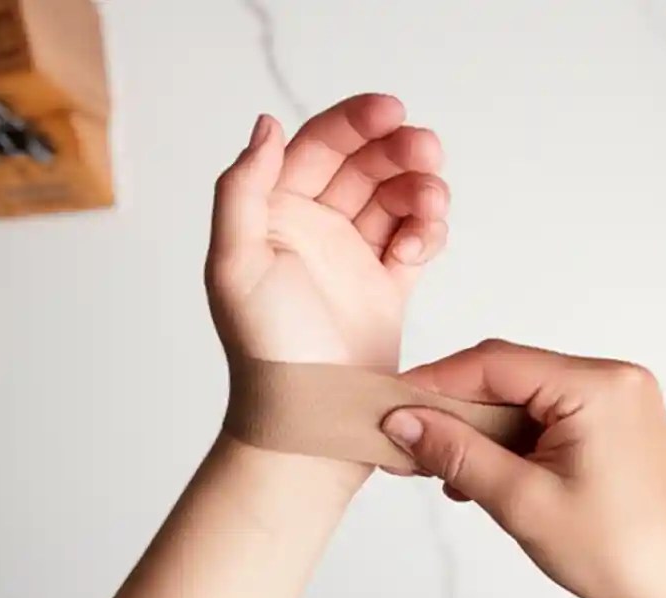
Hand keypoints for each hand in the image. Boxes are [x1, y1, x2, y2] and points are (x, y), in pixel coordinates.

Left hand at [206, 94, 449, 368]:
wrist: (309, 418)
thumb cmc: (266, 347)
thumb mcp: (235, 263)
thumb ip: (242, 188)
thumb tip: (267, 125)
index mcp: (274, 212)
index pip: (318, 146)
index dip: (355, 121)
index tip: (392, 111)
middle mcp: (313, 227)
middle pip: (366, 164)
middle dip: (399, 150)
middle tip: (427, 151)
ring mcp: (353, 255)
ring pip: (396, 197)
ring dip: (420, 190)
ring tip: (430, 206)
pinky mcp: (388, 285)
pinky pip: (416, 238)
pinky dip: (425, 232)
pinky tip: (415, 251)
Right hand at [379, 340, 665, 597]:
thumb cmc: (623, 552)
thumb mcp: (524, 502)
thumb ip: (458, 453)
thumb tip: (404, 421)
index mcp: (598, 386)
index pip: (495, 363)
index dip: (435, 382)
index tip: (391, 405)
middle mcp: (614, 380)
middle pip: (510, 375)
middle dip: (456, 408)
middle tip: (409, 441)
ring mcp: (619, 400)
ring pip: (527, 398)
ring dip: (483, 429)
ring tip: (444, 469)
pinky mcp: (618, 423)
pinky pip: (549, 416)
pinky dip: (514, 440)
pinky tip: (484, 474)